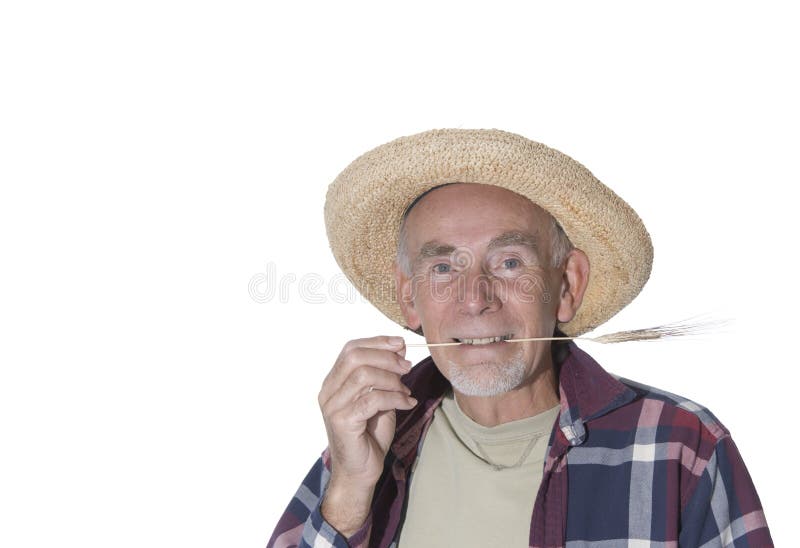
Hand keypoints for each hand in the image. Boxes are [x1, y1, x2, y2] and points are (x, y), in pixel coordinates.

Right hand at [318, 336, 416, 491]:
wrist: (360, 472)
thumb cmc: (369, 436)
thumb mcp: (379, 399)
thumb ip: (384, 377)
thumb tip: (399, 351)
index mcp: (333, 382)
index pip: (351, 349)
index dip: (377, 342)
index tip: (400, 343)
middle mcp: (328, 391)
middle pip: (355, 357)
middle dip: (385, 357)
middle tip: (406, 366)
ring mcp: (333, 406)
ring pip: (364, 376)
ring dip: (392, 379)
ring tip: (406, 389)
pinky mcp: (343, 422)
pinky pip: (372, 400)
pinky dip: (395, 398)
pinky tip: (407, 403)